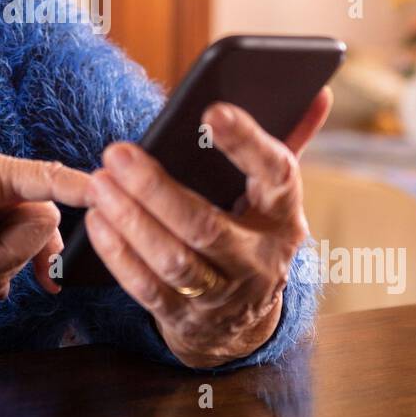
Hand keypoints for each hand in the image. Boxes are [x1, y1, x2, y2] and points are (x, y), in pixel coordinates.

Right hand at [0, 144, 92, 308]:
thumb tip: (14, 284)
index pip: (28, 223)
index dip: (42, 256)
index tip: (49, 286)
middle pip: (38, 221)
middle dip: (32, 258)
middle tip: (14, 281)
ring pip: (34, 218)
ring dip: (5, 257)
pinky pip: (41, 178)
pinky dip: (70, 184)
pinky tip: (97, 188)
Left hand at [83, 90, 331, 368]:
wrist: (241, 324)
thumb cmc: (250, 232)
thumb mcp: (273, 195)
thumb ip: (289, 140)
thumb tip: (318, 92)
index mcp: (284, 215)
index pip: (276, 173)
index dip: (246, 142)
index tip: (211, 111)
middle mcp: (258, 259)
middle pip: (206, 225)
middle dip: (156, 189)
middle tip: (117, 153)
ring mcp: (223, 295)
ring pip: (173, 259)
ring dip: (131, 221)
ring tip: (99, 184)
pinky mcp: (187, 319)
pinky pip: (148, 288)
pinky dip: (119, 255)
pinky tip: (97, 223)